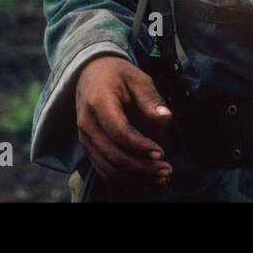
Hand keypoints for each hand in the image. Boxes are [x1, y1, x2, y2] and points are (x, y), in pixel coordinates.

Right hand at [75, 55, 173, 185]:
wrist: (91, 73)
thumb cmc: (118, 75)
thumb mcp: (138, 77)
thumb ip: (151, 98)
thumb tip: (166, 118)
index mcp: (99, 102)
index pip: (118, 132)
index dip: (140, 146)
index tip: (161, 153)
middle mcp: (87, 124)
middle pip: (113, 155)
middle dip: (142, 167)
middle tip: (167, 170)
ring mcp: (85, 138)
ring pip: (107, 169)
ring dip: (135, 177)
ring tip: (161, 177)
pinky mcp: (88, 147)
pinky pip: (103, 170)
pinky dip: (125, 178)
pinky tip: (146, 177)